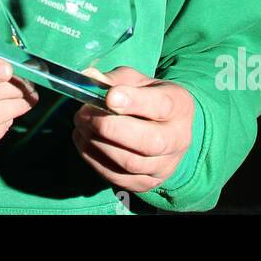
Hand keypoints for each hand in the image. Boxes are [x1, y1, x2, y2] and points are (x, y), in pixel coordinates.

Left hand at [72, 66, 194, 192]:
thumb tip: (89, 77)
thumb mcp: (134, 81)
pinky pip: (117, 177)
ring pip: (130, 163)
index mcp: (180, 106)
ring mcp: (164, 166)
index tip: (109, 97)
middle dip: (111, 128)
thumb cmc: (146, 98)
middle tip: (84, 112)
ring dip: (97, 143)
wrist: (162, 128)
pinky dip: (93, 158)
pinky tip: (83, 139)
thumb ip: (113, 79)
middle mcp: (178, 139)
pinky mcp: (146, 183)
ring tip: (80, 123)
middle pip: (150, 143)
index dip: (134, 102)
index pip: (162, 106)